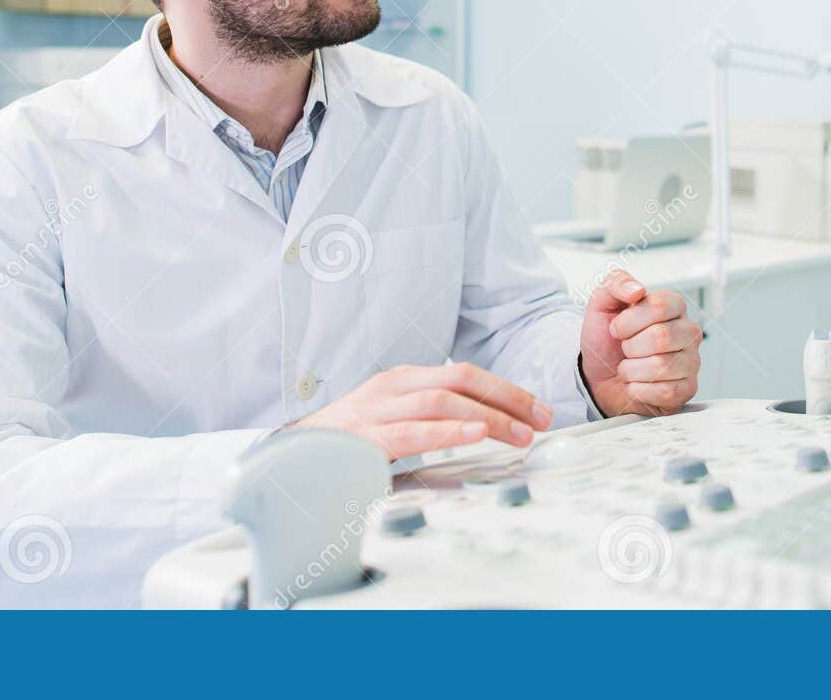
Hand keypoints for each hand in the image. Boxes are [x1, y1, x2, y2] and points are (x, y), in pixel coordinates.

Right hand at [288, 362, 553, 460]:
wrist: (289, 457)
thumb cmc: (347, 441)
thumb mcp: (392, 418)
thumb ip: (429, 416)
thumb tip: (482, 423)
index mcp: (402, 379)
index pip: (463, 374)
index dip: (505, 389)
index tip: (538, 409)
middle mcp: (391, 387)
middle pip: (459, 379)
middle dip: (507, 397)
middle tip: (541, 419)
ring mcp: (376, 410)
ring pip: (441, 400)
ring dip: (488, 416)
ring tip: (519, 432)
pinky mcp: (364, 438)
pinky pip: (413, 431)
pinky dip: (449, 430)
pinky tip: (474, 434)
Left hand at [578, 270, 700, 417]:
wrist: (599, 376)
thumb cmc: (606, 340)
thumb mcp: (601, 305)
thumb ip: (615, 283)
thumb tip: (637, 289)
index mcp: (673, 305)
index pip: (659, 306)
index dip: (629, 321)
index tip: (617, 328)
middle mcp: (687, 332)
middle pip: (662, 337)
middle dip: (630, 346)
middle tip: (625, 348)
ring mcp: (691, 361)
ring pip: (662, 366)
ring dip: (631, 370)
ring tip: (629, 366)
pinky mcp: (687, 389)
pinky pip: (666, 392)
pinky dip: (639, 390)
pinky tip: (636, 384)